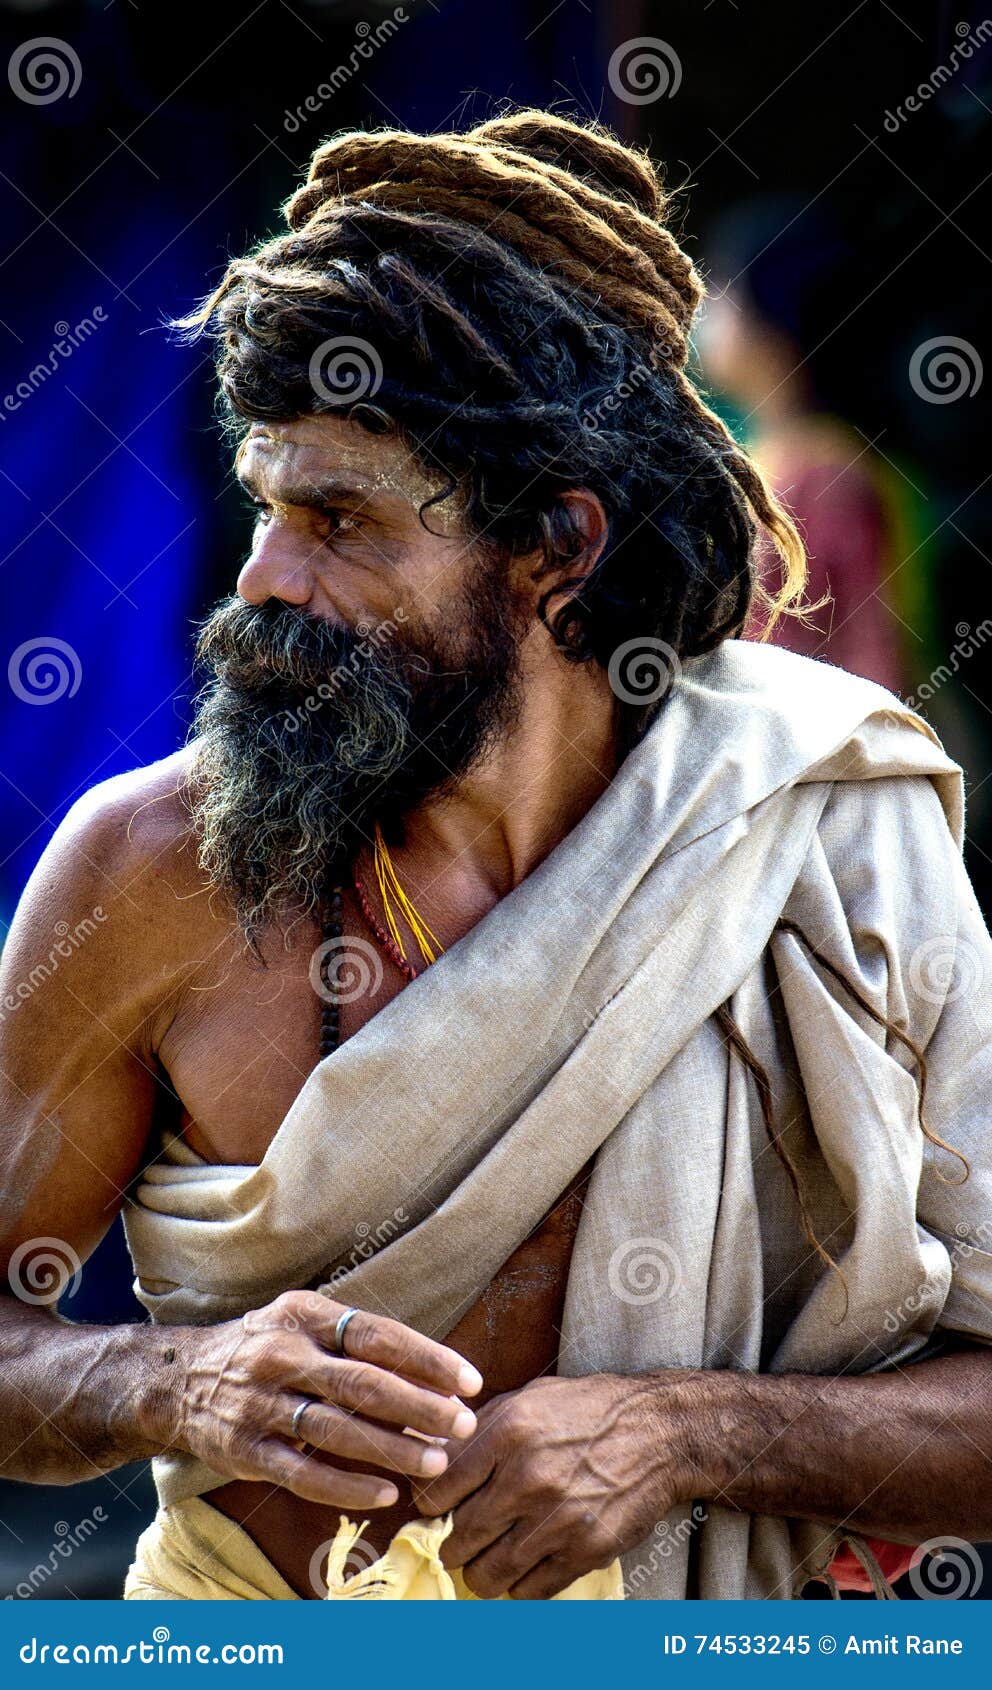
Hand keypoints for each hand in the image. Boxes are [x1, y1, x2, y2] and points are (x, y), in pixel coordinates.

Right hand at [153, 1291, 482, 1509]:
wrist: (176, 1380)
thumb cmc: (263, 1347)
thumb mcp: (302, 1320)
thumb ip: (357, 1340)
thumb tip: (431, 1373)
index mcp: (304, 1315)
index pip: (377, 1334)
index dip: (427, 1359)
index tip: (470, 1380)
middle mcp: (281, 1355)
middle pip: (364, 1384)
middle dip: (420, 1406)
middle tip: (463, 1425)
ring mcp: (260, 1404)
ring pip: (338, 1431)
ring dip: (392, 1449)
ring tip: (436, 1462)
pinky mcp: (244, 1451)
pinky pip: (303, 1473)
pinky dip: (347, 1486)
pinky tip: (385, 1493)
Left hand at [410, 1372, 694, 1597]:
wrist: (657, 1431)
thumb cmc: (585, 1411)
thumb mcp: (527, 1400)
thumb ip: (477, 1429)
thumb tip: (429, 1456)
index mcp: (508, 1432)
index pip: (438, 1490)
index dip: (430, 1506)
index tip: (436, 1510)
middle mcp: (528, 1477)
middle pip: (459, 1538)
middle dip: (452, 1544)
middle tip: (458, 1541)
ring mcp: (557, 1519)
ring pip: (487, 1575)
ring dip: (479, 1572)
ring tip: (486, 1560)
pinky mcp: (584, 1551)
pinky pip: (529, 1591)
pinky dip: (518, 1586)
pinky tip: (523, 1566)